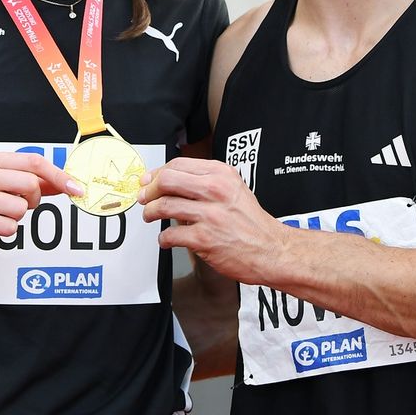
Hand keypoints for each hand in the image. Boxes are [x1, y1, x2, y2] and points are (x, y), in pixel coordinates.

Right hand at [0, 152, 83, 261]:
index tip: (76, 188)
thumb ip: (36, 182)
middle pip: (31, 184)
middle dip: (34, 200)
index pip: (34, 161)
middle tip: (21, 205)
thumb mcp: (5, 186)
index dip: (58, 175)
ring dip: (18, 217)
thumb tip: (68, 183)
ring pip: (21, 208)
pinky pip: (10, 226)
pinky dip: (7, 230)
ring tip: (1, 215)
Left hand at [138, 157, 283, 284]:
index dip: (157, 173)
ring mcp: (210, 214)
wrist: (271, 249)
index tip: (149, 181)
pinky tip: (166, 240)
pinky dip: (163, 239)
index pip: (178, 164)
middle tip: (144, 198)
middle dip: (149, 190)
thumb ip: (205, 182)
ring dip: (150, 213)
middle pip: (167, 180)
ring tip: (150, 217)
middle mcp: (215, 190)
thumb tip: (171, 180)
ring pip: (164, 206)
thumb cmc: (251, 222)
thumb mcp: (233, 189)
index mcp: (221, 174)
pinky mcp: (204, 239)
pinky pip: (170, 235)